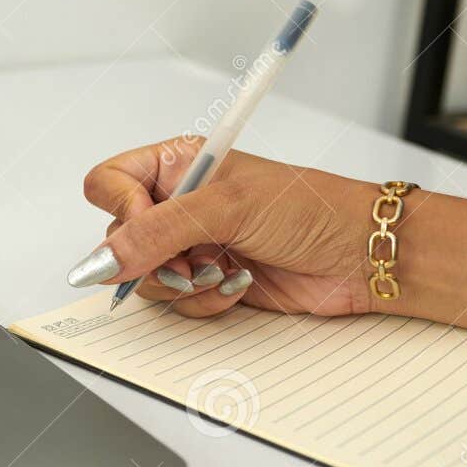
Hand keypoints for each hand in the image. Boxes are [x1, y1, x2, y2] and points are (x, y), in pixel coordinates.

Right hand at [71, 139, 375, 316]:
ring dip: (181, 283)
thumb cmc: (314, 209)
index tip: (148, 233)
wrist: (363, 256)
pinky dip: (202, 300)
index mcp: (177, 165)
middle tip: (191, 260)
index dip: (121, 213)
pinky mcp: (207, 279)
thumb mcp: (228, 208)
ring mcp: (191, 244)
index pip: (109, 184)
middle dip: (155, 258)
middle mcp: (179, 203)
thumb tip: (103, 259)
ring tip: (221, 272)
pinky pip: (175, 301)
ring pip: (144, 276)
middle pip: (120, 239)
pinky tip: (237, 286)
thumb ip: (157, 232)